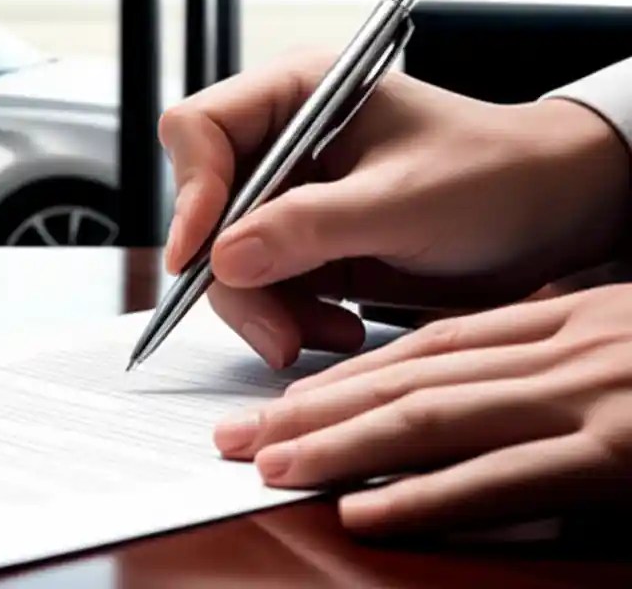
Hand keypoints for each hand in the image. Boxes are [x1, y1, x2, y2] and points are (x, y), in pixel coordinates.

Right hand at [160, 51, 629, 367]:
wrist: (549, 216)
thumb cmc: (494, 177)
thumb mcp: (403, 201)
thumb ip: (310, 226)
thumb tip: (222, 258)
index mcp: (297, 95)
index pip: (199, 130)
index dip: (189, 192)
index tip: (197, 256)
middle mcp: (279, 143)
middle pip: (204, 210)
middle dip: (233, 277)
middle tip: (276, 328)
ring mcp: (287, 198)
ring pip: (225, 261)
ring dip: (265, 309)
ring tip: (329, 332)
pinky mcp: (301, 247)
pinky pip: (261, 290)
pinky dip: (289, 320)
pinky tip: (339, 326)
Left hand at [212, 284, 631, 536]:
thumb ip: (561, 359)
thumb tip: (497, 385)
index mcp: (568, 322)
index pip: (434, 344)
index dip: (351, 374)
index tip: (291, 399)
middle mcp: (565, 351)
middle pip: (411, 379)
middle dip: (313, 409)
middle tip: (239, 434)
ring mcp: (590, 400)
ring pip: (433, 418)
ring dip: (340, 445)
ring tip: (271, 467)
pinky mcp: (619, 457)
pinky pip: (502, 478)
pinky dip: (424, 496)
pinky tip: (361, 512)